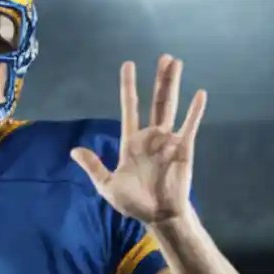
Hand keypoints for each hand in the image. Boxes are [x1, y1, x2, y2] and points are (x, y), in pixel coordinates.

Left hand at [70, 54, 205, 225]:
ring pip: (172, 107)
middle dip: (159, 79)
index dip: (128, 87)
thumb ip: (93, 166)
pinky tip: (200, 94)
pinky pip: (190, 126)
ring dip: (174, 85)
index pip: (129, 107)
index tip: (128, 65)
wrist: (158, 216)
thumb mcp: (107, 185)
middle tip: (164, 57)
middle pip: (156, 101)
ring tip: (177, 64)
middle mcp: (151, 136)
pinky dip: (195, 111)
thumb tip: (73, 151)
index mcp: (132, 141)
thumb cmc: (133, 203)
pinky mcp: (183, 149)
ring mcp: (168, 141)